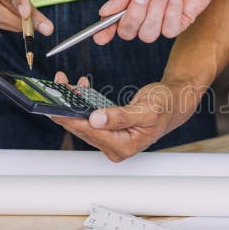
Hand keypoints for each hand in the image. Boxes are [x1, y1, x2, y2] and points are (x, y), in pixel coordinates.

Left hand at [49, 72, 202, 161]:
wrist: (175, 102)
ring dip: (73, 103)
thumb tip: (96, 120)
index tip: (53, 107)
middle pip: (82, 128)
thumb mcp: (146, 109)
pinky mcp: (110, 131)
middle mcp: (116, 147)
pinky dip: (82, 103)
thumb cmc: (165, 105)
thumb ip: (121, 116)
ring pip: (83, 122)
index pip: (89, 132)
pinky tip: (80, 88)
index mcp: (124, 146)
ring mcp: (112, 140)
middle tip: (56, 85)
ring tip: (65, 82)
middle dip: (67, 107)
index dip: (70, 118)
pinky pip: (89, 118)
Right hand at [94, 0, 228, 44]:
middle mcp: (144, 11)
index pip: (114, 20)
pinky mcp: (180, 22)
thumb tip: (104, 13)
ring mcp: (162, 18)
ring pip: (148, 35)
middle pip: (128, 32)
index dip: (104, 31)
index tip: (99, 37)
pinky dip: (172, 14)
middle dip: (134, 16)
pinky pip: (168, 31)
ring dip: (155, 13)